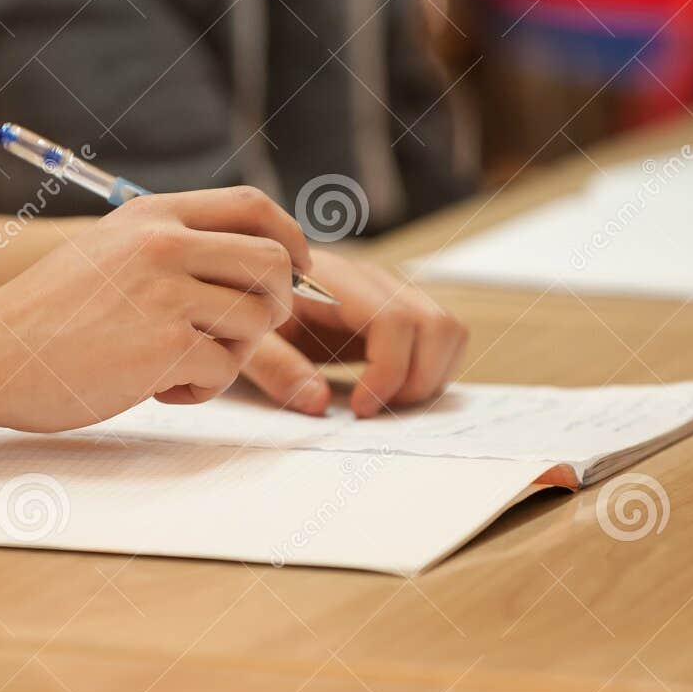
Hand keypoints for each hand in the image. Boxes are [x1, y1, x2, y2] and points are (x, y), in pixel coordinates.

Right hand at [0, 187, 310, 432]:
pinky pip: (224, 369)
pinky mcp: (165, 347)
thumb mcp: (107, 251)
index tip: (296, 269)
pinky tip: (160, 390)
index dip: (290, 238)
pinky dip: (203, 390)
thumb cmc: (47, 315)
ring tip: (185, 366)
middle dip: (277, 303)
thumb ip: (168, 246)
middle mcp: (163, 244)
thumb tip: (247, 260)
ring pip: (257, 320)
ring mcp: (165, 294)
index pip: (252, 205)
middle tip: (243, 333)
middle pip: (273, 262)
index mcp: (152, 216)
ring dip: (234, 353)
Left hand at [242, 249, 466, 417]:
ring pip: (449, 330)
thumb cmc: (244, 313)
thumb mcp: (246, 341)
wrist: (243, 288)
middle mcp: (374, 281)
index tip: (358, 408)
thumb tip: (318, 404)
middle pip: (436, 324)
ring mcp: (392, 294)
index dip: (388, 371)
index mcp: (335, 281)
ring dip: (431, 376)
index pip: (394, 319)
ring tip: (385, 402)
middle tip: (372, 410)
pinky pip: (442, 338)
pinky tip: (390, 391)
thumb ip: (276, 366)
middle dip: (417, 380)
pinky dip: (431, 371)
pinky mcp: (399, 312)